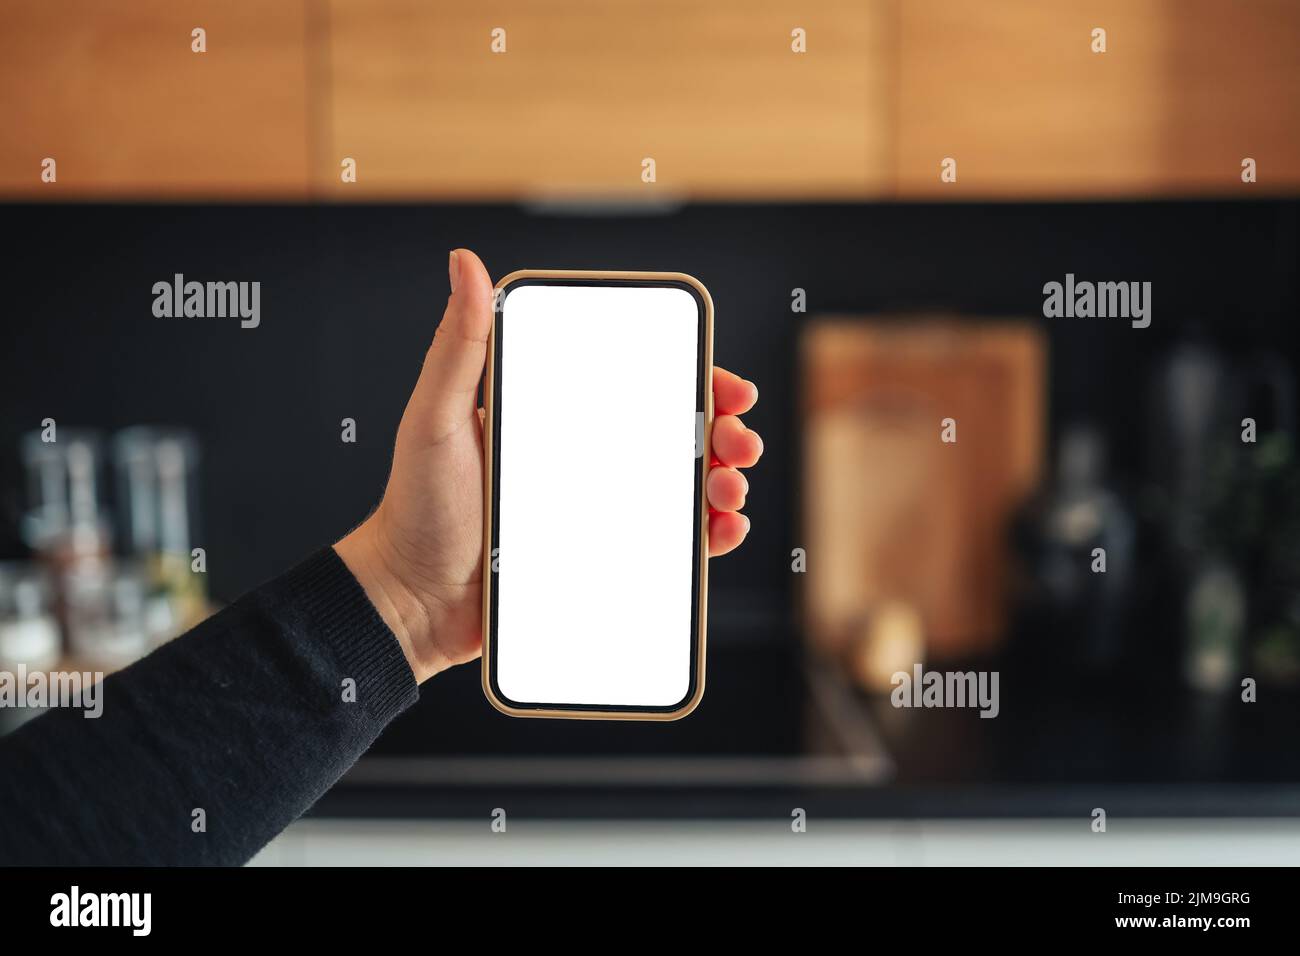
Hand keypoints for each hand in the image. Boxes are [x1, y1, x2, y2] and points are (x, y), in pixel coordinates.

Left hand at [335, 249, 763, 682]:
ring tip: (729, 488)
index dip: (690, 377)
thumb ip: (458, 345)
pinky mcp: (603, 554)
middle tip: (737, 441)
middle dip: (722, 430)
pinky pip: (668, 540)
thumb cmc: (415, 506)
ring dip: (723, 480)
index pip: (636, 380)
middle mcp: (583, 454)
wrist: (410, 600)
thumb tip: (465, 262)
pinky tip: (719, 530)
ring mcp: (597, 505)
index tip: (723, 384)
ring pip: (681, 484)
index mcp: (554, 411)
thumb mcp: (435, 416)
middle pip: (673, 430)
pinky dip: (705, 534)